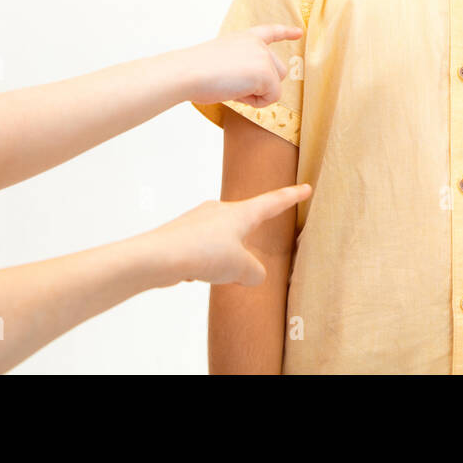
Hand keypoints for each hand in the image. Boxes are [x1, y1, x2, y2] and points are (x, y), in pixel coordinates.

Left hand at [149, 184, 311, 284]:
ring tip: (216, 274)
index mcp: (241, 213)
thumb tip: (253, 274)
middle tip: (246, 262)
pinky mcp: (183, 233)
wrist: (157, 257)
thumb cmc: (204, 254)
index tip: (305, 187)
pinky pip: (203, 249)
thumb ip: (255, 272)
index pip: (273, 202)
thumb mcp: (241, 269)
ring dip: (225, 257)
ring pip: (223, 239)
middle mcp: (221, 211)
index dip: (291, 196)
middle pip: (245, 223)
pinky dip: (205, 263)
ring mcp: (199, 221)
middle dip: (249, 242)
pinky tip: (196, 275)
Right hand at [183, 24, 301, 107]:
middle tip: (233, 85)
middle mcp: (258, 44)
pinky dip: (256, 103)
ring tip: (232, 87)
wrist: (187, 73)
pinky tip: (236, 93)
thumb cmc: (196, 71)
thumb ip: (243, 64)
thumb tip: (257, 84)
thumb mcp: (224, 60)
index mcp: (245, 38)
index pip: (270, 32)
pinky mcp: (266, 74)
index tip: (299, 32)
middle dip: (262, 85)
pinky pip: (271, 98)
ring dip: (257, 94)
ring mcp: (264, 57)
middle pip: (278, 71)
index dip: (286, 32)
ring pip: (275, 86)